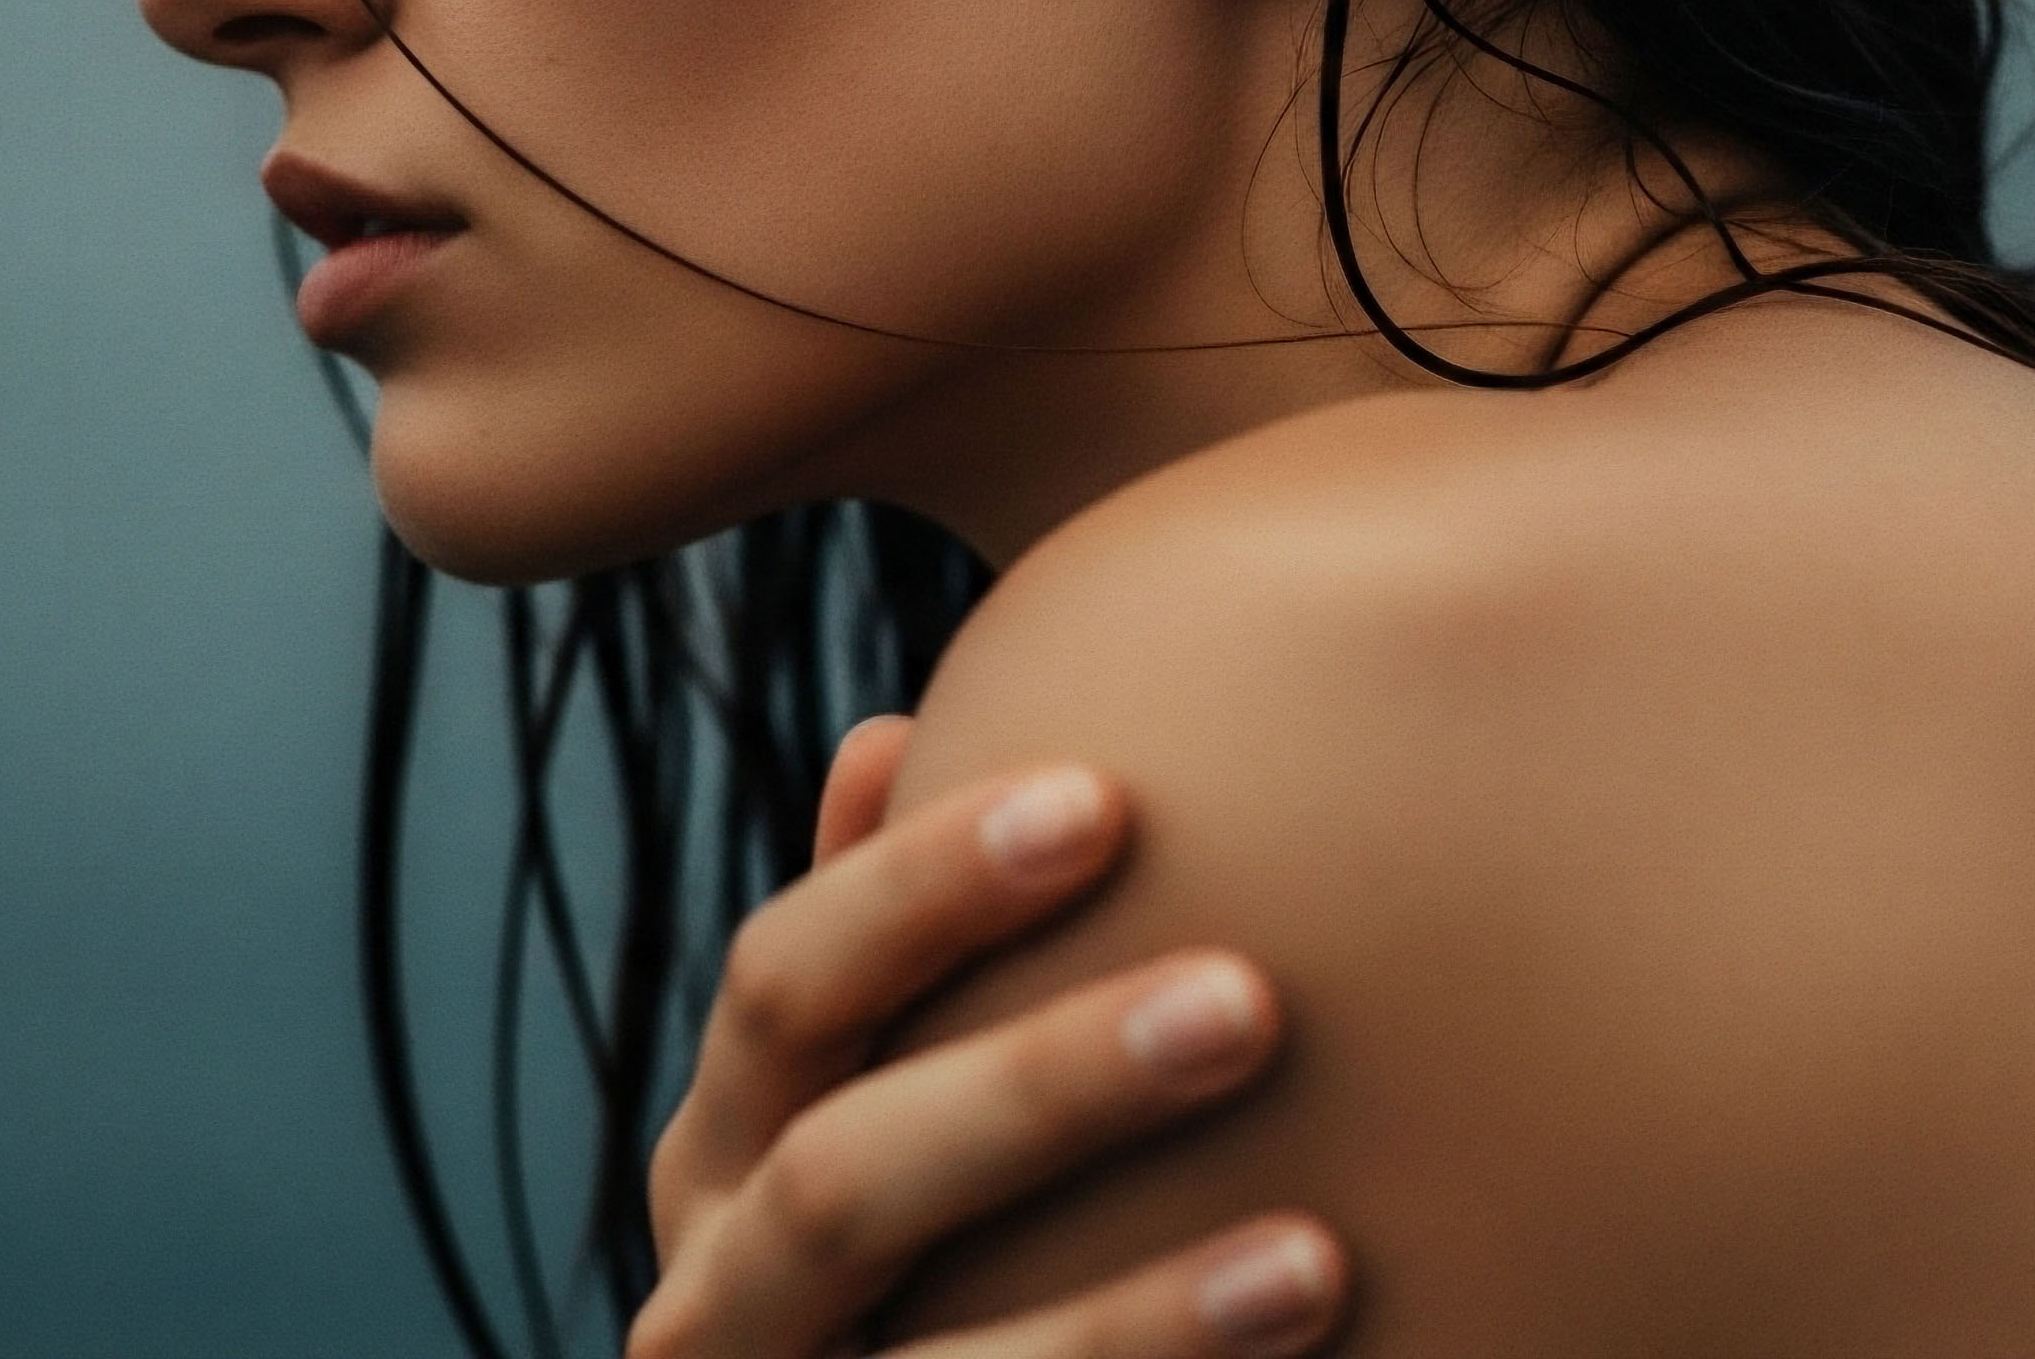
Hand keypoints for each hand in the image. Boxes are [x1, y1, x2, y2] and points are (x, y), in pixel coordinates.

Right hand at [634, 717, 1348, 1357]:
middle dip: (1042, 1090)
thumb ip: (889, 953)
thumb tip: (884, 737)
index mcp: (725, 1148)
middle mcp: (718, 1299)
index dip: (923, 889)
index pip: (784, 988)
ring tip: (1315, 1260)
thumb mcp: (879, 1106)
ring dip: (1134, 1320)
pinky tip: (1307, 1351)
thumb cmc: (939, 1244)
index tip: (1104, 800)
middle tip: (1247, 1003)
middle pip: (842, 1178)